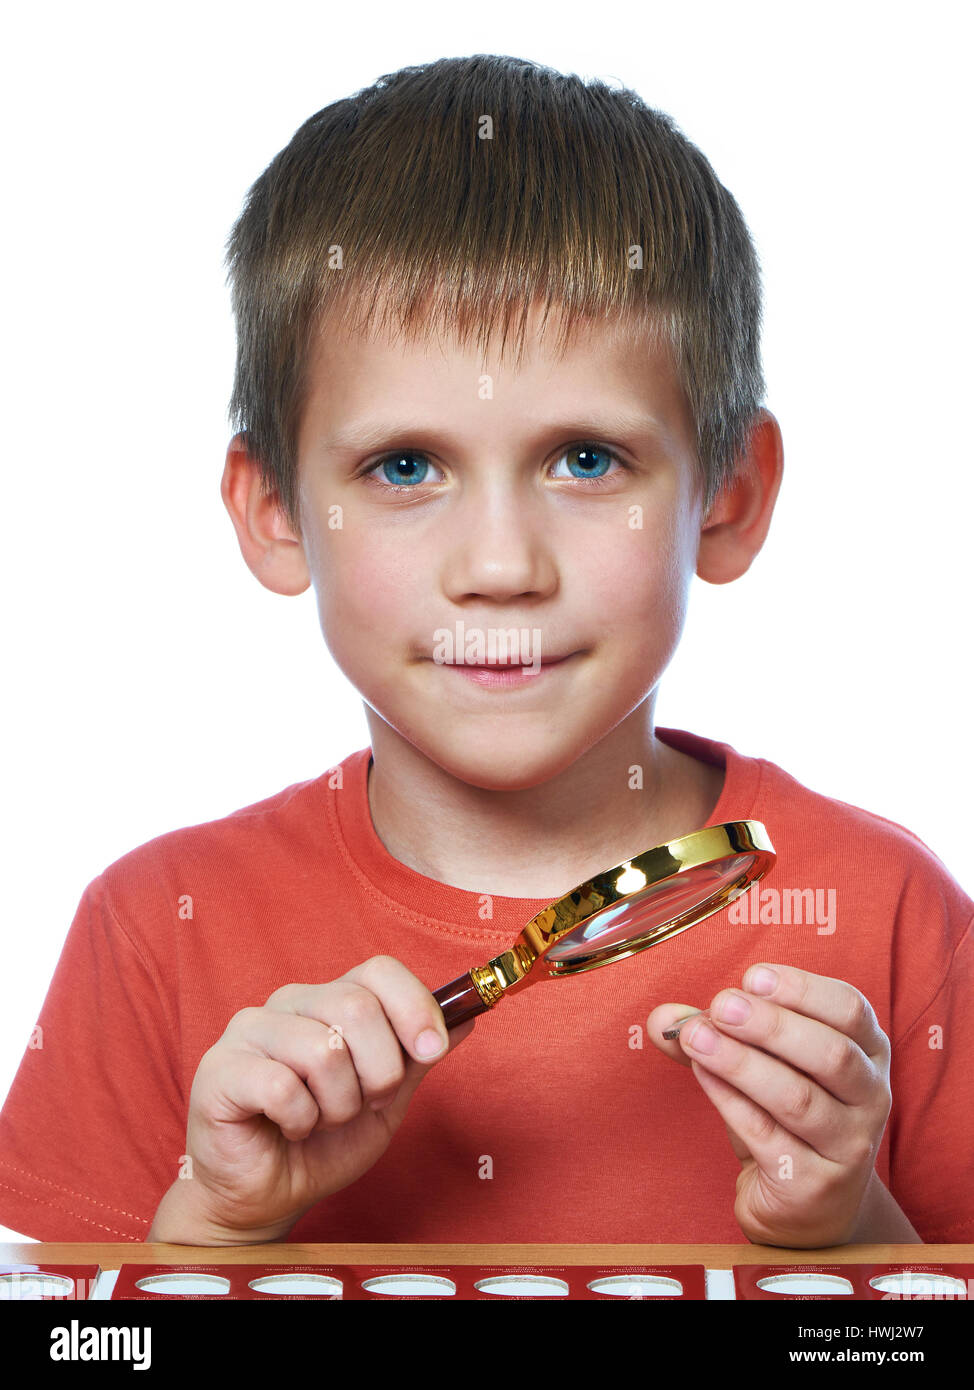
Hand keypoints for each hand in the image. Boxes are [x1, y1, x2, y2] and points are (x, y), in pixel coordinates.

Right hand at [155, 955, 475, 1242]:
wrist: (265, 1198)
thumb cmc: (321, 1145)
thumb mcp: (386, 1101)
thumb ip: (418, 1057)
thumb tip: (469, 1016)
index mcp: (329, 999)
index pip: (378, 970)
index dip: (414, 1006)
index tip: (432, 1050)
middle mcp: (289, 1003)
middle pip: (357, 1006)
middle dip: (380, 1071)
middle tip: (368, 1106)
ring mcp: (249, 1030)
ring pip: (323, 1049)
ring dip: (339, 1104)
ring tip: (321, 1121)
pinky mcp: (219, 1069)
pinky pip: (282, 1085)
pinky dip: (300, 1119)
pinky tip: (288, 1128)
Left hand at [648, 963, 892, 1247]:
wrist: (805, 1204)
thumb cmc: (785, 1116)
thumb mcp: (763, 1064)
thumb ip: (716, 1034)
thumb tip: (661, 1018)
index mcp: (868, 1052)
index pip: (850, 1009)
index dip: (802, 989)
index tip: (752, 976)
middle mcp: (871, 1098)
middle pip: (831, 1053)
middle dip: (771, 1025)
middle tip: (721, 1006)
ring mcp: (848, 1146)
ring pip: (797, 1098)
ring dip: (741, 1063)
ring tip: (696, 1038)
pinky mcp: (813, 1184)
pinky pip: (767, 1136)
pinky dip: (730, 1100)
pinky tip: (702, 1074)